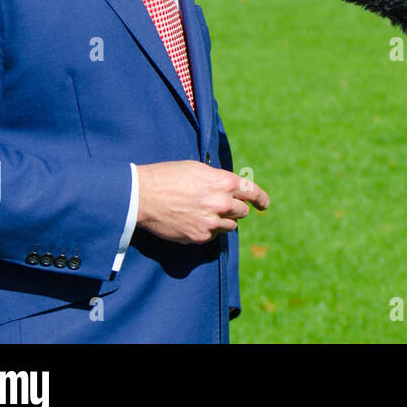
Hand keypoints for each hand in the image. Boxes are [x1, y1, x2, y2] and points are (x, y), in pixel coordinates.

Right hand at [135, 160, 269, 243]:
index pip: (252, 193)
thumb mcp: (198, 169)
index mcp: (224, 182)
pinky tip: (193, 221)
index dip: (261, 200)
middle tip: (222, 206)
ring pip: (230, 226)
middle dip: (236, 208)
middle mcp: (222, 203)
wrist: (142, 196)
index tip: (264, 205)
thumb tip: (230, 189)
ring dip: (223, 221)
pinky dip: (207, 230)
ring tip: (205, 213)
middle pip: (242, 211)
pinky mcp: (198, 237)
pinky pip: (212, 236)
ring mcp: (211, 222)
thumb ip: (219, 180)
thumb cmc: (168, 176)